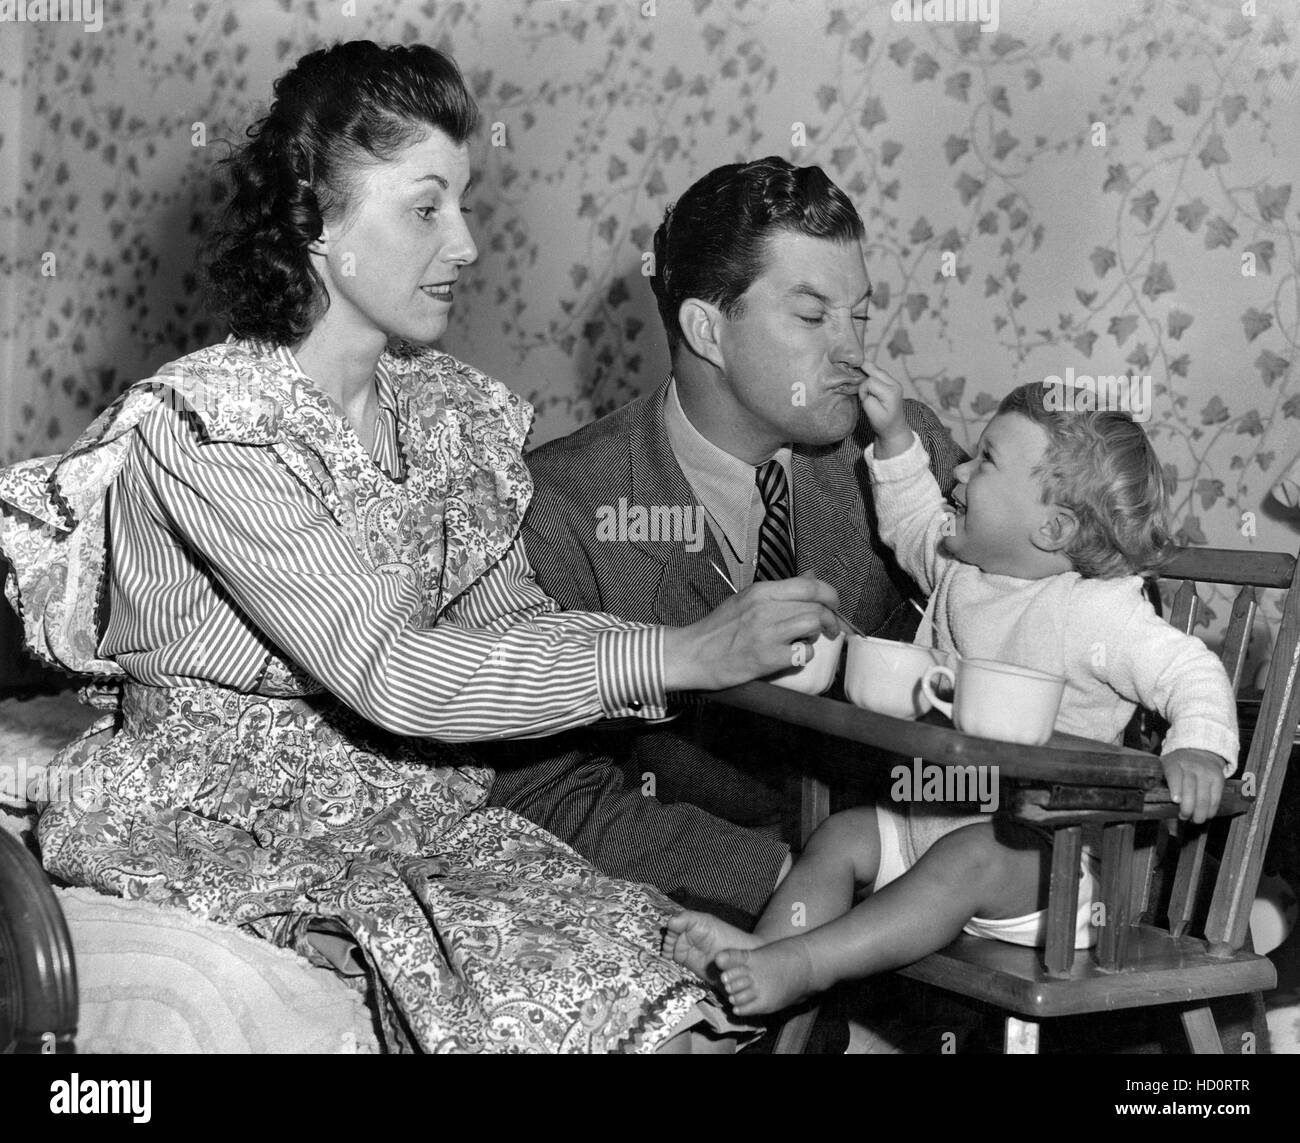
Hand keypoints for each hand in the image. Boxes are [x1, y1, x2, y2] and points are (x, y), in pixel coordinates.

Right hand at [662, 577, 842, 691]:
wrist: (693, 654)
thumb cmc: (718, 629)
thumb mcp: (746, 599)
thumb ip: (779, 591)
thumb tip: (810, 576)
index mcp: (760, 591)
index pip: (809, 585)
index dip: (830, 594)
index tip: (833, 604)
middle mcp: (764, 608)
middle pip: (816, 605)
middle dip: (830, 618)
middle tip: (829, 628)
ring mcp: (766, 633)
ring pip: (812, 624)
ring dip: (818, 634)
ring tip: (809, 640)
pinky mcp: (766, 658)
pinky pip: (802, 653)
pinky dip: (804, 655)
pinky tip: (794, 655)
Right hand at [859, 364, 911, 457]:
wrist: (894, 428)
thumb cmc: (884, 424)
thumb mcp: (874, 416)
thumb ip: (868, 400)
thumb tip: (863, 388)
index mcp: (891, 392)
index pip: (870, 381)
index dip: (863, 388)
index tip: (863, 398)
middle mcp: (894, 383)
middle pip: (874, 368)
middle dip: (862, 369)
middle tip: (851, 371)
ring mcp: (893, 381)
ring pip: (875, 368)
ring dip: (865, 370)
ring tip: (857, 375)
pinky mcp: (890, 382)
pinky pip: (877, 372)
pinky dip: (868, 373)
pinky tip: (863, 376)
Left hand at [1160, 748, 1226, 823]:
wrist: (1200, 753)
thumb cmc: (1178, 766)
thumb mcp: (1166, 767)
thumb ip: (1161, 782)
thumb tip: (1155, 806)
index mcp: (1174, 764)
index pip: (1174, 775)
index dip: (1176, 789)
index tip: (1176, 801)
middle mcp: (1191, 767)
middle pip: (1190, 789)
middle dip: (1187, 808)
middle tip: (1183, 817)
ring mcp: (1206, 773)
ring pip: (1204, 797)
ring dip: (1199, 813)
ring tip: (1194, 820)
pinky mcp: (1218, 779)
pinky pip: (1216, 799)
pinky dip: (1211, 811)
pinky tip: (1206, 816)